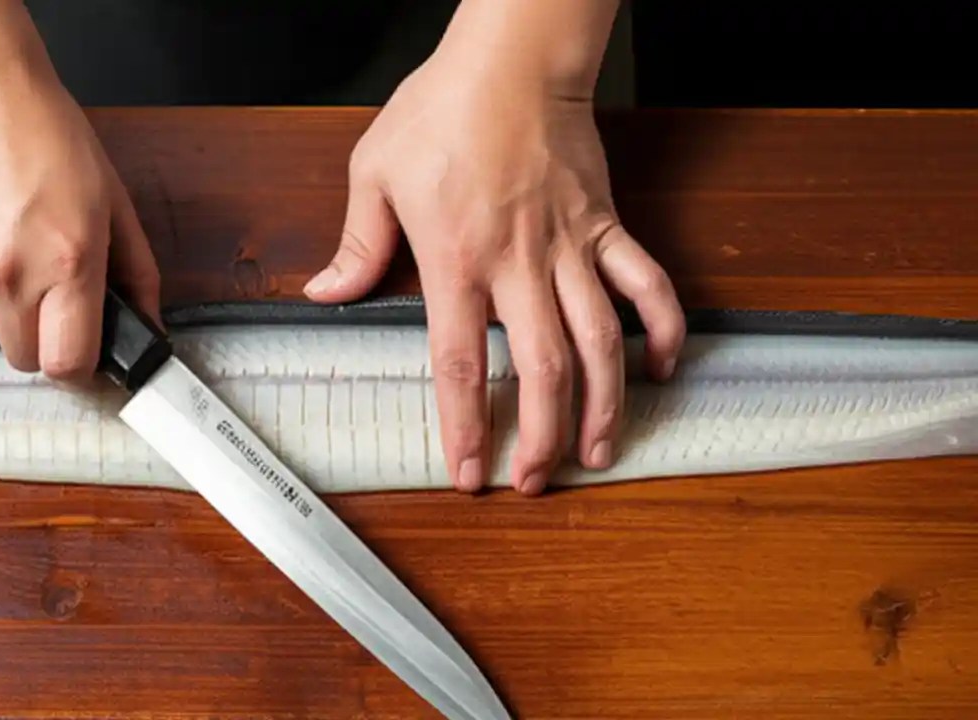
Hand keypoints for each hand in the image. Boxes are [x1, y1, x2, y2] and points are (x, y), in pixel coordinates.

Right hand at [0, 72, 160, 387]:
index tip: (84, 350)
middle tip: (49, 294)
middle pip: (23, 359)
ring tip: (9, 238)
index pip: (67, 365)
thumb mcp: (113, 200)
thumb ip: (136, 270)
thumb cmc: (48, 136)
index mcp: (68, 265)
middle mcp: (9, 277)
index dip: (79, 366)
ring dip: (3, 299)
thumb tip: (149, 322)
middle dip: (41, 339)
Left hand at [303, 34, 684, 495]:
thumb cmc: (441, 110)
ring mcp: (570, 247)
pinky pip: (647, 284)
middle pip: (541, 369)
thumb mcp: (375, 173)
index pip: (460, 362)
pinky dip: (662, 327)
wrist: (512, 60)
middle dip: (542, 436)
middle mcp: (518, 264)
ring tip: (601, 452)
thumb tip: (325, 292)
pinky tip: (661, 369)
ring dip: (605, 403)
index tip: (469, 473)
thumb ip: (356, 245)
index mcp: (455, 259)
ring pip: (601, 342)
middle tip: (537, 480)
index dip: (466, 426)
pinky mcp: (606, 225)